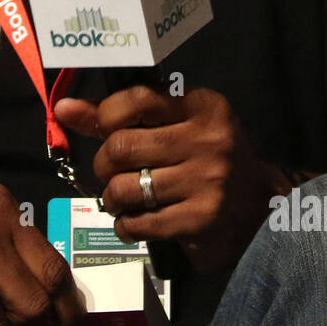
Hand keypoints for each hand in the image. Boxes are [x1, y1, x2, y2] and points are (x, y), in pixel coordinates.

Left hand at [52, 86, 286, 271]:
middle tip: (112, 172)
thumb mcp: (179, 124)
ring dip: (111, 198)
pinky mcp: (199, 220)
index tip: (103, 129)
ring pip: (123, 189)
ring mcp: (206, 182)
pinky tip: (136, 221)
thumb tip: (64, 108)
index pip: (136, 100)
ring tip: (122, 199)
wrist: (262, 207)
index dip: (104, 116)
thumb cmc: (209, 158)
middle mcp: (208, 140)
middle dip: (104, 164)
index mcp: (203, 107)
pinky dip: (126, 225)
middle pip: (121, 147)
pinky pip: (138, 223)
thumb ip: (123, 116)